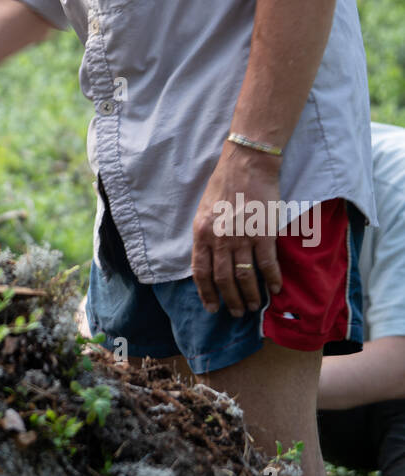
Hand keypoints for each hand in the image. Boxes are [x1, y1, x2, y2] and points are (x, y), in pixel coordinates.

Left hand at [191, 142, 283, 317]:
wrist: (247, 163)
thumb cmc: (224, 183)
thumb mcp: (204, 210)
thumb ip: (206, 235)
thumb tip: (208, 260)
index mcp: (202, 232)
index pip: (201, 272)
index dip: (206, 294)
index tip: (212, 308)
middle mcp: (220, 239)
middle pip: (223, 279)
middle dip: (231, 300)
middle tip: (237, 312)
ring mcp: (242, 237)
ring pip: (245, 277)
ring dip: (250, 295)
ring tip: (254, 305)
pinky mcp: (264, 233)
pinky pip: (267, 265)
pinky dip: (272, 279)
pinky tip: (274, 289)